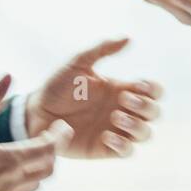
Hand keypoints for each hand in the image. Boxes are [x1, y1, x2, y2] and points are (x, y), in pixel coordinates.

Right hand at [0, 74, 73, 190]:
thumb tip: (8, 77)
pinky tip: (7, 174)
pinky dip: (22, 183)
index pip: (49, 148)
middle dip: (53, 152)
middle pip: (48, 168)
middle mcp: (11, 183)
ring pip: (35, 185)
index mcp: (9, 160)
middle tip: (50, 138)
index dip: (60, 136)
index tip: (62, 126)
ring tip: (31, 154)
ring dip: (39, 169)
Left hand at [24, 38, 162, 158]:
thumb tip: (128, 38)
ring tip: (115, 117)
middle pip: (154, 113)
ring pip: (145, 134)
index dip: (153, 89)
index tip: (138, 84)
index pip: (152, 92)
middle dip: (145, 107)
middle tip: (122, 101)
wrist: (36, 112)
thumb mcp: (78, 63)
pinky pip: (126, 152)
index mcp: (121, 90)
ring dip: (137, 126)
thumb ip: (102, 50)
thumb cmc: (57, 86)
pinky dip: (123, 145)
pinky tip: (107, 136)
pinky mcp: (104, 149)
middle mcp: (123, 111)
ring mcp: (116, 131)